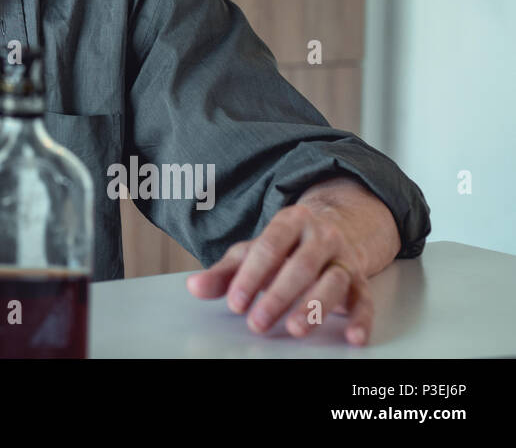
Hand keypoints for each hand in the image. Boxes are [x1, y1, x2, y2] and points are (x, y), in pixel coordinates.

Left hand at [185, 198, 382, 344]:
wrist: (333, 230)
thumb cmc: (284, 247)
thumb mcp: (252, 252)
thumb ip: (224, 272)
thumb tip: (193, 287)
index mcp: (291, 221)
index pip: (269, 247)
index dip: (251, 276)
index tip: (235, 302)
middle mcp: (322, 236)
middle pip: (300, 266)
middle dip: (278, 296)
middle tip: (258, 322)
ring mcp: (344, 258)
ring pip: (333, 282)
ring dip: (315, 307)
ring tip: (296, 329)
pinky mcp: (361, 282)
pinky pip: (365, 300)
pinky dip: (361, 319)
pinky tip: (353, 337)